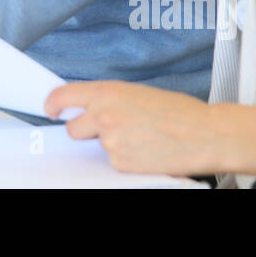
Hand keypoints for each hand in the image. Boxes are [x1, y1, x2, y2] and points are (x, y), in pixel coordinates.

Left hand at [45, 81, 222, 176]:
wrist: (204, 134)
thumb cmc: (178, 111)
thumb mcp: (137, 93)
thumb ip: (109, 100)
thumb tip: (91, 109)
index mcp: (107, 92)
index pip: (63, 96)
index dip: (52, 104)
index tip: (51, 110)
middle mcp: (103, 115)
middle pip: (73, 129)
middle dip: (84, 130)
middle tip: (108, 129)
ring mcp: (110, 142)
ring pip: (97, 147)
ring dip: (112, 144)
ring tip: (141, 138)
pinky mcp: (120, 164)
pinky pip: (113, 162)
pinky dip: (126, 158)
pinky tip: (146, 150)